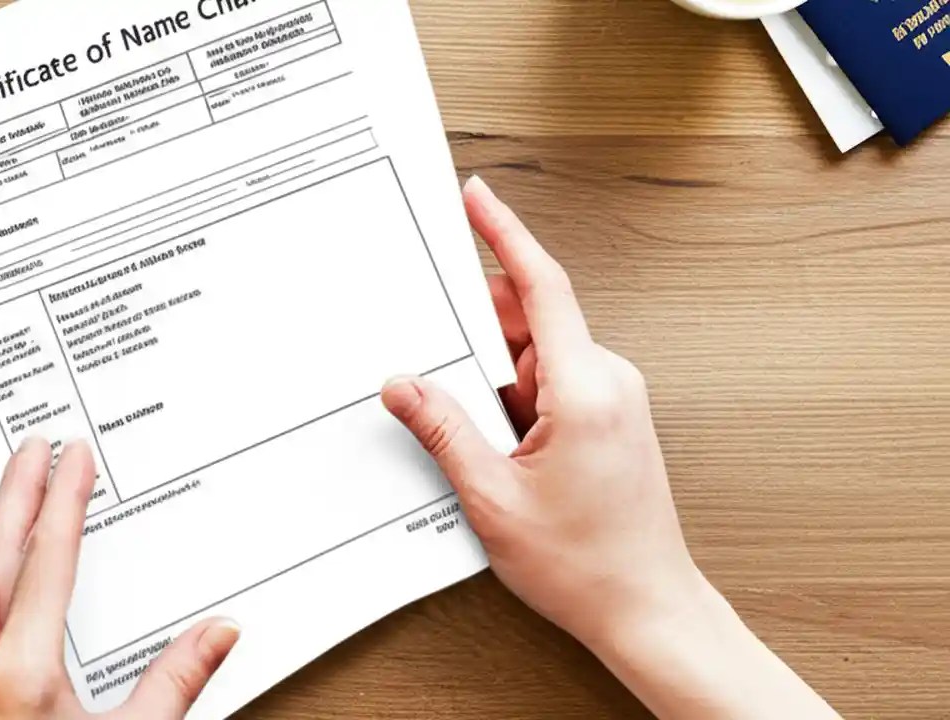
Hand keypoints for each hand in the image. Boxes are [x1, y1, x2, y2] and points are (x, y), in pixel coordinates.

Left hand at [0, 439, 239, 719]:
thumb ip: (175, 683)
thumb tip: (218, 633)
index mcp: (21, 666)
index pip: (47, 558)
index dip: (64, 498)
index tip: (74, 456)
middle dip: (18, 493)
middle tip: (32, 446)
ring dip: (3, 527)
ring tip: (18, 490)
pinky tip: (10, 565)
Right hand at [382, 177, 836, 718]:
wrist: (646, 608)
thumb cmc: (586, 564)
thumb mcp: (492, 496)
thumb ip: (443, 429)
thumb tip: (405, 385)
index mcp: (585, 390)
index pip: (540, 285)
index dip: (503, 233)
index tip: (477, 197)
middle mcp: (607, 382)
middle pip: (529, 320)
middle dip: (475, 330)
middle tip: (431, 359)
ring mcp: (612, 399)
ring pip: (536, 354)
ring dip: (493, 374)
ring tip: (474, 430)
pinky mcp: (608, 417)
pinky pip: (550, 381)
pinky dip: (513, 394)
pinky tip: (494, 438)